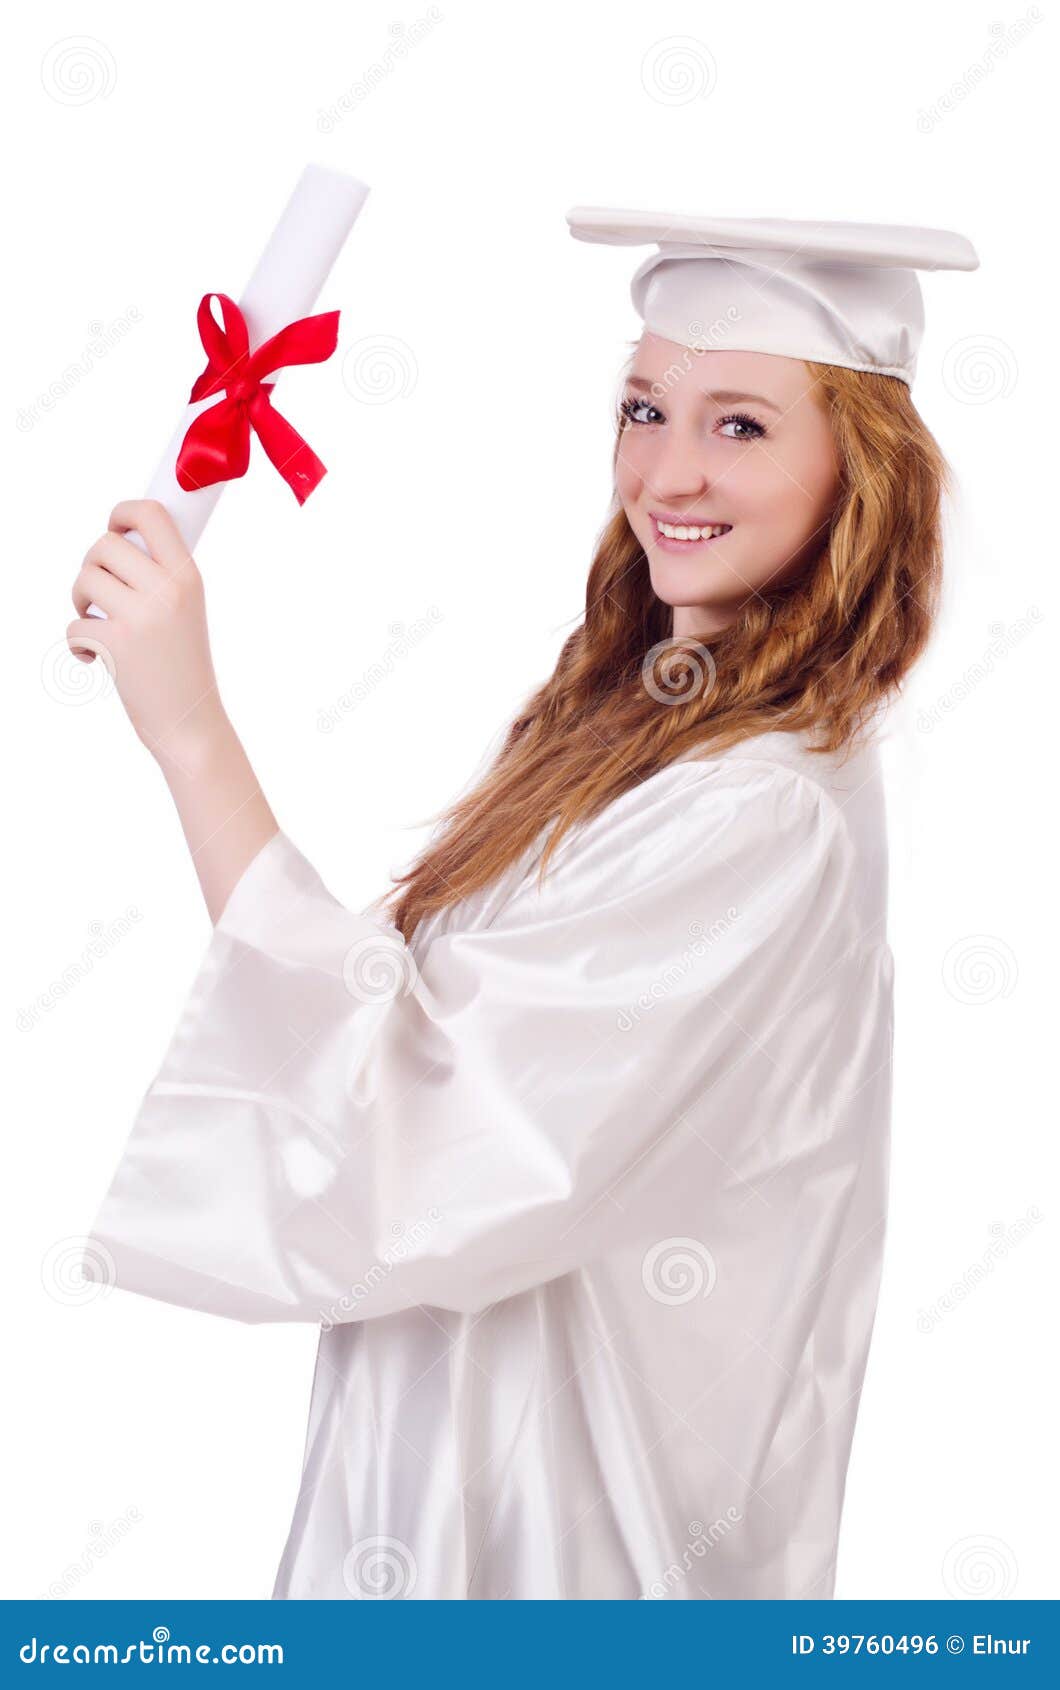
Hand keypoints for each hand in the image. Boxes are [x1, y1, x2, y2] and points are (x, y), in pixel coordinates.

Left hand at [67, 499, 228, 765]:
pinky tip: (95, 658)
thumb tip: (123, 538)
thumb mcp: (189, 611)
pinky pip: (75, 624)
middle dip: (93, 565)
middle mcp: (167, 591)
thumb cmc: (184, 665)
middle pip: (105, 544)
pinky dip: (78, 643)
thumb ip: (162, 575)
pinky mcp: (116, 645)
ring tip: (96, 622)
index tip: (116, 527)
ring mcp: (141, 618)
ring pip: (85, 579)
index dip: (123, 512)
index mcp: (188, 577)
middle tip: (101, 590)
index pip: (151, 514)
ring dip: (80, 601)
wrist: (190, 723)